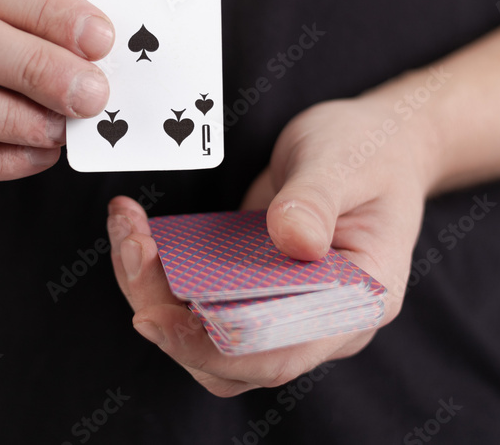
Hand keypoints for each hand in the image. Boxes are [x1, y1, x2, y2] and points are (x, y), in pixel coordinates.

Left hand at [107, 96, 435, 395]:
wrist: (370, 141)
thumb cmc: (369, 152)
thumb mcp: (345, 161)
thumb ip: (316, 199)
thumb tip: (293, 241)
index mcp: (356, 302)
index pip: (279, 353)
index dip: (213, 347)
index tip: (156, 315)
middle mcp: (316, 320)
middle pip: (229, 358)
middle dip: (167, 316)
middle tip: (133, 250)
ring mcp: (281, 307)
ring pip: (203, 338)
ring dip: (153, 293)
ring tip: (129, 233)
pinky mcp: (250, 287)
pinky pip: (196, 304)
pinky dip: (158, 274)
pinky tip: (138, 230)